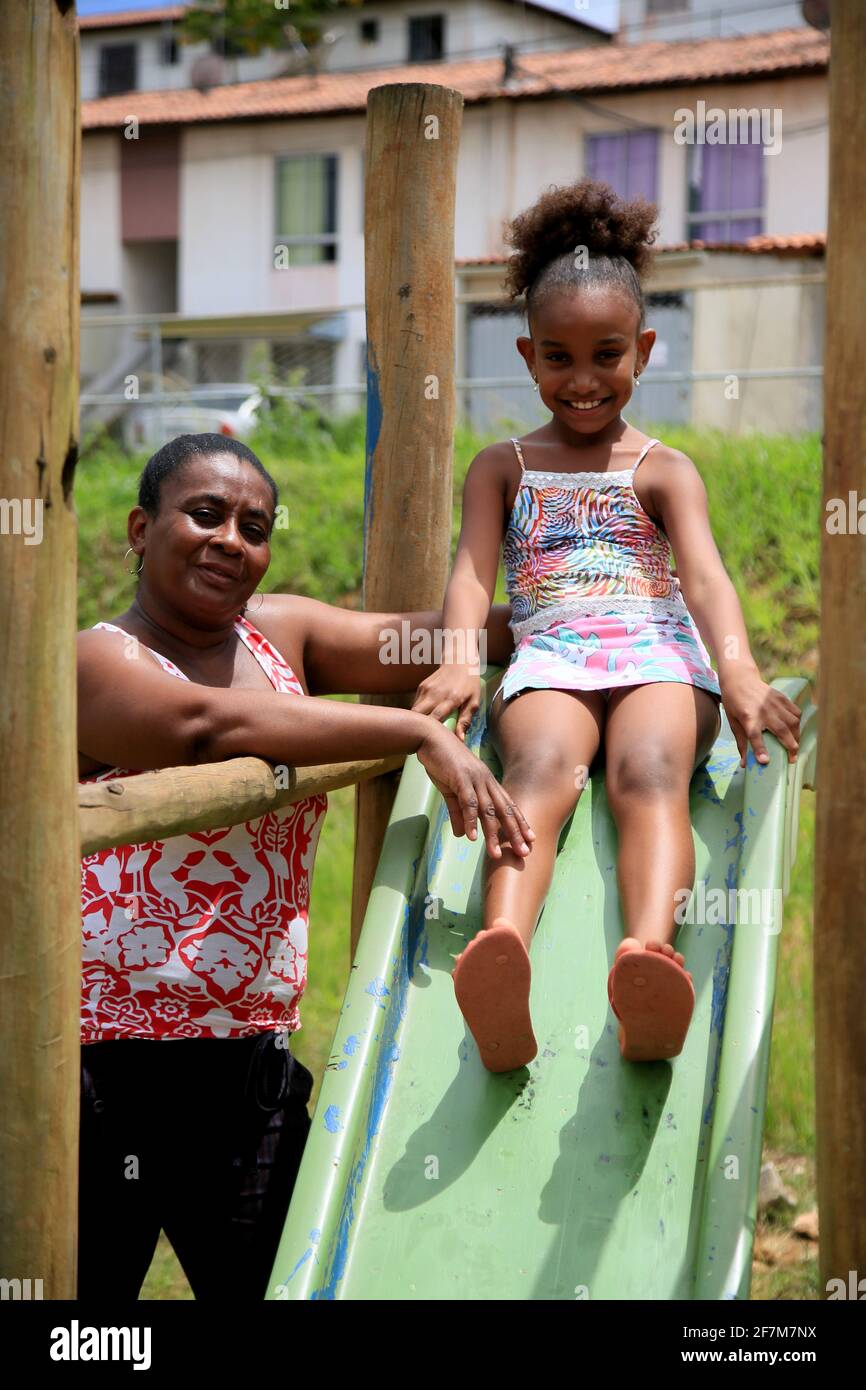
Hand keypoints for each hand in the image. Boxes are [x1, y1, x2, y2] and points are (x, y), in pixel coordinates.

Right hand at [411, 663, 481, 741]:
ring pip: (414, 711)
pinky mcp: (421, 687)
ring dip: (417, 720)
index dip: (431, 731)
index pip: (435, 718)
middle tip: (424, 737)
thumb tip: (459, 739)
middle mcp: (435, 694)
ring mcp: (426, 689)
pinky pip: (416, 704)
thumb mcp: (474, 701)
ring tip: (423, 729)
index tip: (432, 741)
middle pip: (418, 715)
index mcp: (450, 699)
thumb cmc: (470, 683)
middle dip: (419, 728)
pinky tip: (425, 717)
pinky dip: (419, 712)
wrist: (459, 660)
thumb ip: (465, 720)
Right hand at [416, 721, 534, 858]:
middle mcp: (486, 781)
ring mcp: (475, 779)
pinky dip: (470, 821)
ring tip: (495, 854)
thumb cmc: (442, 761)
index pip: (508, 805)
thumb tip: (463, 836)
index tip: (530, 838)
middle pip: (504, 810)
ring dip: (492, 834)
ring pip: (488, 811)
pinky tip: (472, 837)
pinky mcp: (460, 779)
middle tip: (523, 852)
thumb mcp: (451, 790)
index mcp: (487, 782)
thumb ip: (458, 813)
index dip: (520, 822)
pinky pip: (468, 803)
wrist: (430, 738)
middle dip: (515, 832)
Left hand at [720, 669, 800, 767]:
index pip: (754, 735)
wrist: (739, 678)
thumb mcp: (733, 723)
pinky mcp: (782, 697)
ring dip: (797, 736)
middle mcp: (763, 710)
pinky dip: (798, 722)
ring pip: (793, 722)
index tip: (765, 761)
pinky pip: (795, 711)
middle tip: (792, 760)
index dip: (760, 749)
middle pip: (781, 730)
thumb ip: (741, 743)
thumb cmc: (734, 703)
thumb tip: (745, 764)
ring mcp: (774, 703)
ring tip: (795, 747)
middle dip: (790, 746)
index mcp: (748, 717)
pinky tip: (795, 730)